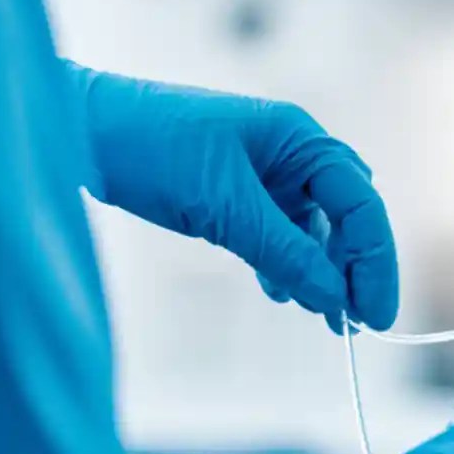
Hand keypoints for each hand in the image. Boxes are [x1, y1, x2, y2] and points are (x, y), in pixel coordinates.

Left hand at [72, 63, 398, 330]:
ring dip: (319, 273)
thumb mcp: (223, 206)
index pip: (360, 202)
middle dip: (353, 269)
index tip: (373, 315)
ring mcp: (264, 173)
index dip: (374, 260)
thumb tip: (333, 298)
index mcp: (299, 138)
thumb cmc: (150, 147)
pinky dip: (285, 265)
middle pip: (346, 217)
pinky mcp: (235, 195)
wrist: (79, 130)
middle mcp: (290, 153)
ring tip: (323, 317)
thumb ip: (284, 252)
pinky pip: (278, 235)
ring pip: (313, 231)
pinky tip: (280, 293)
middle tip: (353, 323)